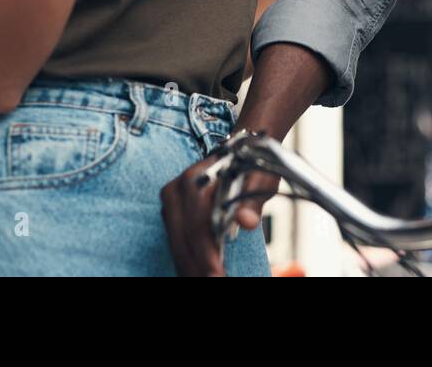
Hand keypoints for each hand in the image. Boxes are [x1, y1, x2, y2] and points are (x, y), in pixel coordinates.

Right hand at [160, 151, 279, 276]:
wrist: (241, 149)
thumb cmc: (252, 166)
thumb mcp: (260, 180)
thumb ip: (252, 201)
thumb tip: (246, 222)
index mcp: (198, 178)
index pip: (199, 223)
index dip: (206, 253)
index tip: (217, 275)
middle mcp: (178, 188)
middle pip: (182, 236)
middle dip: (196, 266)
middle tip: (213, 282)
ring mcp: (171, 199)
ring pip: (176, 241)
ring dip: (189, 266)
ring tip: (206, 280)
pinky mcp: (171, 210)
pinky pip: (176, 239)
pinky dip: (186, 258)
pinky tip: (196, 273)